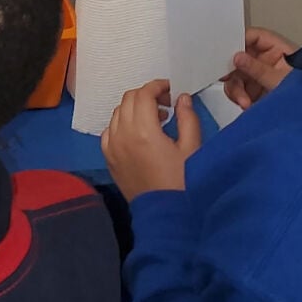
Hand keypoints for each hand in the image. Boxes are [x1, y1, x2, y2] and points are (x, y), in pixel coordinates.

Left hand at [101, 80, 201, 200]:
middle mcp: (122, 134)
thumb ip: (187, 119)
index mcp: (143, 130)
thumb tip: (182, 98)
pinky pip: (109, 131)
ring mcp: (112, 147)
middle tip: (165, 104)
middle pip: (128, 99)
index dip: (157, 86)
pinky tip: (137, 133)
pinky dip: (122, 124)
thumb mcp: (192, 149)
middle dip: (146, 95)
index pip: (143, 94)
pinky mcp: (109, 158)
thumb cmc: (183, 183)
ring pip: (117, 113)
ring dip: (134, 108)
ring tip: (155, 119)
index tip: (170, 89)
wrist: (165, 215)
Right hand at [222, 26, 296, 110]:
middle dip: (233, 71)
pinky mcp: (257, 91)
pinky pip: (239, 90)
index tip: (227, 52)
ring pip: (236, 76)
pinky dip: (239, 98)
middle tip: (227, 77)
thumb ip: (257, 69)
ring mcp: (261, 76)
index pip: (252, 37)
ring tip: (244, 100)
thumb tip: (238, 57)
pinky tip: (246, 104)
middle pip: (240, 57)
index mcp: (277, 48)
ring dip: (236, 89)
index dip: (237, 41)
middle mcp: (267, 60)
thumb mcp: (281, 79)